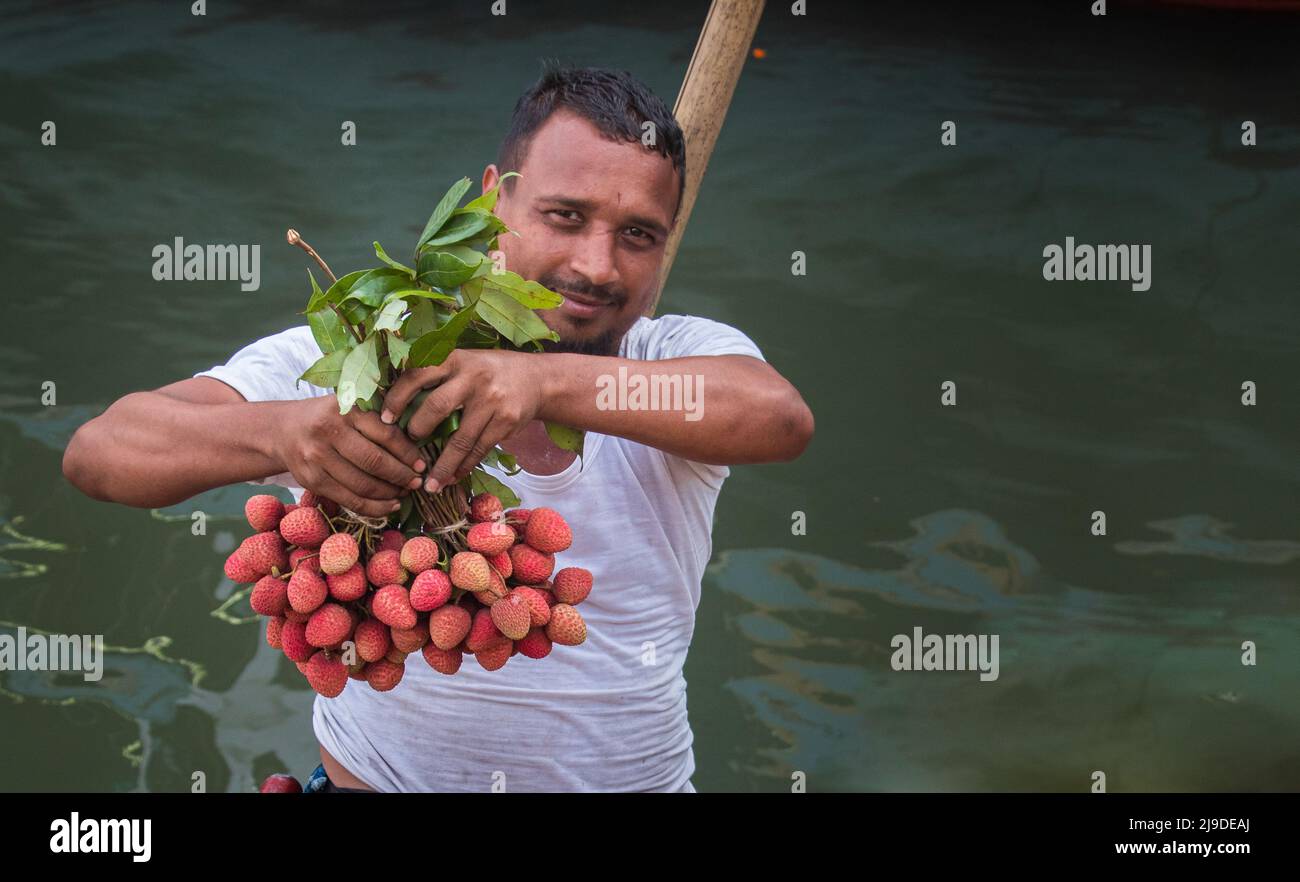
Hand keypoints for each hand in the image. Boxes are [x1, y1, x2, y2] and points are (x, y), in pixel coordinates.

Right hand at [271, 395, 426, 517]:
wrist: (284, 429)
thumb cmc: (329, 418)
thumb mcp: (350, 406)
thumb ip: (378, 417)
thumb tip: (418, 444)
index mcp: (346, 408)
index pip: (386, 434)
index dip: (408, 453)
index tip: (421, 464)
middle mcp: (329, 430)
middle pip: (375, 461)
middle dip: (401, 476)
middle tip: (416, 483)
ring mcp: (317, 457)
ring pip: (363, 484)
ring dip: (389, 494)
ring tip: (403, 494)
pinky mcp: (311, 479)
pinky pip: (349, 499)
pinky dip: (373, 507)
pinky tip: (389, 506)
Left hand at [380, 349, 547, 491]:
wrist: (537, 379)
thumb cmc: (488, 372)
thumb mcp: (463, 362)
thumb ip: (436, 375)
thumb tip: (396, 405)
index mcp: (455, 358)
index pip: (418, 375)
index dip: (397, 397)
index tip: (384, 419)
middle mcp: (474, 376)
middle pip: (437, 406)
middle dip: (418, 429)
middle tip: (408, 446)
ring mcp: (492, 400)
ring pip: (461, 439)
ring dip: (443, 465)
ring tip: (429, 485)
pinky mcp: (506, 421)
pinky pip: (480, 449)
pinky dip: (464, 466)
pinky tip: (453, 477)